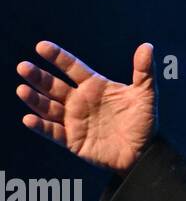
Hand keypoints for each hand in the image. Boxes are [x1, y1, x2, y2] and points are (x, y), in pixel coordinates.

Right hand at [15, 40, 156, 173]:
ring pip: (49, 107)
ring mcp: (74, 120)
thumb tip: (148, 47)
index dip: (57, 57)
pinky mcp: (73, 140)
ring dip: (35, 99)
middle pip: (54, 85)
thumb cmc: (145, 123)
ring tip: (21, 89)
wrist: (144, 154)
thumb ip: (144, 71)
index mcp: (94, 86)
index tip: (42, 46)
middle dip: (38, 77)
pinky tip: (29, 119)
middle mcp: (80, 101)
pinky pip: (53, 132)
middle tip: (24, 67)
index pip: (72, 67)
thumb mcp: (146, 96)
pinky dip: (41, 126)